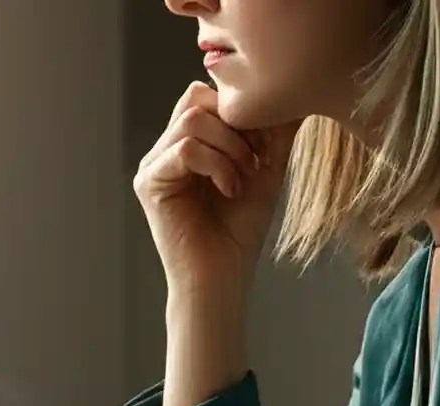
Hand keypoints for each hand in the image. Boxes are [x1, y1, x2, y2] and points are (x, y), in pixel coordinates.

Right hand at [133, 81, 300, 296]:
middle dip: (235, 124)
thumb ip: (272, 133)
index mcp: (186, 144)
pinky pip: (186, 149)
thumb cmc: (240, 232)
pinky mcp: (149, 182)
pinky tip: (230, 190)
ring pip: (192, 120)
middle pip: (196, 98)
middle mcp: (164, 150)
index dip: (240, 111)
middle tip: (256, 160)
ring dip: (229, 147)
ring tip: (244, 177)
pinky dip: (217, 165)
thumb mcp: (265, 171)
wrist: (222, 276)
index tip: (265, 147)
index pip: (206, 96)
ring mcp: (153, 165)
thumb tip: (290, 94)